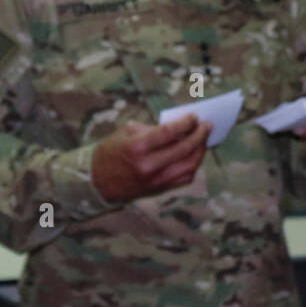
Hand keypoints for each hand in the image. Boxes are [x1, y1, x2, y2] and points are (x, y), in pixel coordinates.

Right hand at [91, 114, 211, 202]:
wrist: (98, 181)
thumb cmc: (112, 151)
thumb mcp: (127, 132)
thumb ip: (153, 128)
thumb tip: (180, 126)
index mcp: (138, 147)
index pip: (170, 132)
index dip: (186, 123)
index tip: (195, 117)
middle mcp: (149, 165)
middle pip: (184, 149)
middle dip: (199, 135)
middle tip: (207, 126)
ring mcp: (156, 180)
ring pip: (189, 165)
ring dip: (200, 151)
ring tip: (204, 139)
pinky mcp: (160, 189)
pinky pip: (185, 177)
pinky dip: (193, 165)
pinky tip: (195, 154)